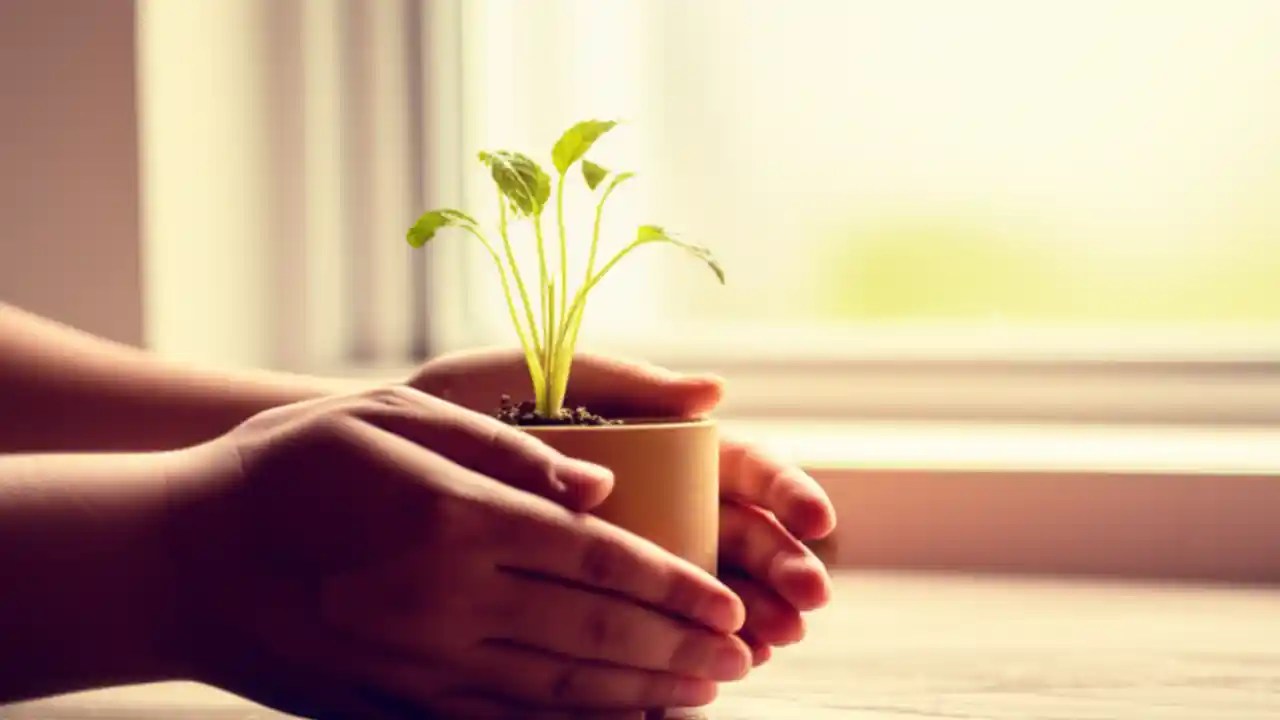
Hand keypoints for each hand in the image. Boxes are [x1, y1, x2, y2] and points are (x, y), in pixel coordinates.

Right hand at [169, 386, 751, 718]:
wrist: (181, 560)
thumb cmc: (285, 469)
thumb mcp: (387, 417)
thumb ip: (502, 451)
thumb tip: (602, 487)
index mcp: (456, 519)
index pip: (597, 557)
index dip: (672, 582)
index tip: (728, 599)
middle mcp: (450, 600)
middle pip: (595, 628)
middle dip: (678, 644)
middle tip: (742, 651)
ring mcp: (424, 662)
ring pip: (561, 686)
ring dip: (642, 692)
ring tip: (704, 691)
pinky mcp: (400, 702)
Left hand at [411, 349, 837, 666]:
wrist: (378, 462)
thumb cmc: (465, 408)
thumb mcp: (543, 378)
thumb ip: (625, 381)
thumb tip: (714, 389)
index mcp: (660, 443)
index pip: (742, 468)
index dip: (785, 492)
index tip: (816, 520)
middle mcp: (657, 500)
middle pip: (741, 536)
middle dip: (781, 568)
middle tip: (803, 602)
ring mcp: (633, 552)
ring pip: (713, 587)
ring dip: (753, 615)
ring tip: (772, 643)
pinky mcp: (595, 598)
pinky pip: (653, 625)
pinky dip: (688, 647)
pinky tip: (716, 670)